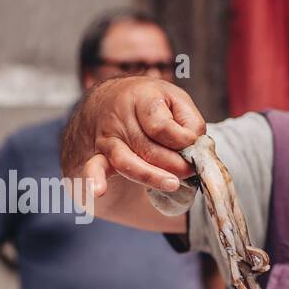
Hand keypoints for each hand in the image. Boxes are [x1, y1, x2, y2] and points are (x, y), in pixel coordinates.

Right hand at [63, 77, 205, 206]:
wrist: (110, 99)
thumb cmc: (150, 103)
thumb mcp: (176, 101)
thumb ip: (191, 123)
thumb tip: (193, 149)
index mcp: (141, 98)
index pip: (161, 127)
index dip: (182, 140)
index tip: (192, 145)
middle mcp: (119, 117)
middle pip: (148, 148)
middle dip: (174, 164)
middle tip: (189, 170)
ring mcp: (107, 138)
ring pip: (126, 162)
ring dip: (151, 176)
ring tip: (172, 184)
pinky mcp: (99, 156)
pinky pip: (94, 168)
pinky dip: (94, 180)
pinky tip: (98, 190)